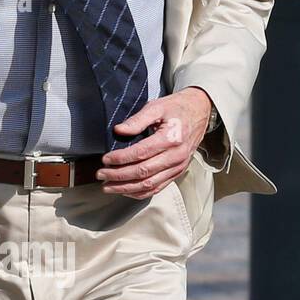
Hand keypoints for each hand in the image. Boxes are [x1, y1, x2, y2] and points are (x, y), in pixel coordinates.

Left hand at [96, 87, 212, 198]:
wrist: (199, 112)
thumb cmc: (175, 109)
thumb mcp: (156, 107)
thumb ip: (137, 120)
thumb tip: (119, 130)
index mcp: (171, 138)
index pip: (141, 153)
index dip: (120, 158)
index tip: (105, 159)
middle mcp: (176, 156)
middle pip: (143, 172)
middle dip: (118, 176)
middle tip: (100, 175)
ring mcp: (178, 166)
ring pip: (149, 184)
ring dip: (126, 188)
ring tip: (108, 186)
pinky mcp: (178, 172)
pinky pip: (158, 187)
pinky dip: (140, 192)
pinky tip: (125, 190)